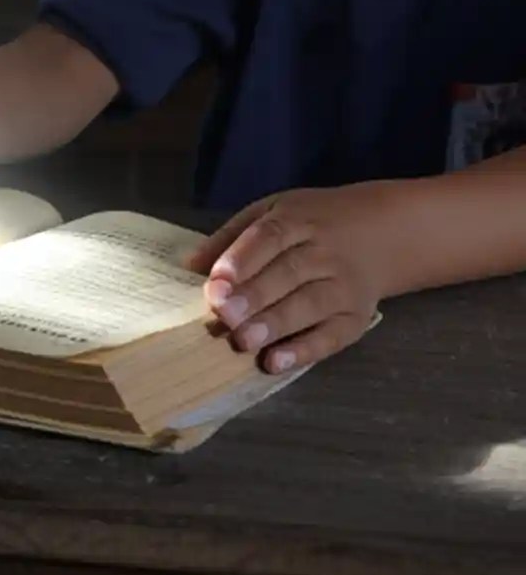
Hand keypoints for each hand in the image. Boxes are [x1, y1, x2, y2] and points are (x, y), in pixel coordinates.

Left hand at [185, 182, 400, 373]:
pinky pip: (332, 336)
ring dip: (275, 325)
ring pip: (309, 306)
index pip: (269, 238)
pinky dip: (305, 351)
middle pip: (288, 273)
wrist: (385, 232)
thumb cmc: (311, 225)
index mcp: (298, 221)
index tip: (215, 284)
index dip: (242, 261)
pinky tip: (275, 362)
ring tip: (243, 341)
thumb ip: (231, 237)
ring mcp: (343, 287)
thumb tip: (189, 265)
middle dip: (254, 297)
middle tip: (224, 317)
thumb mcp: (272, 212)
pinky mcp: (355, 317)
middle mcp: (324, 253)